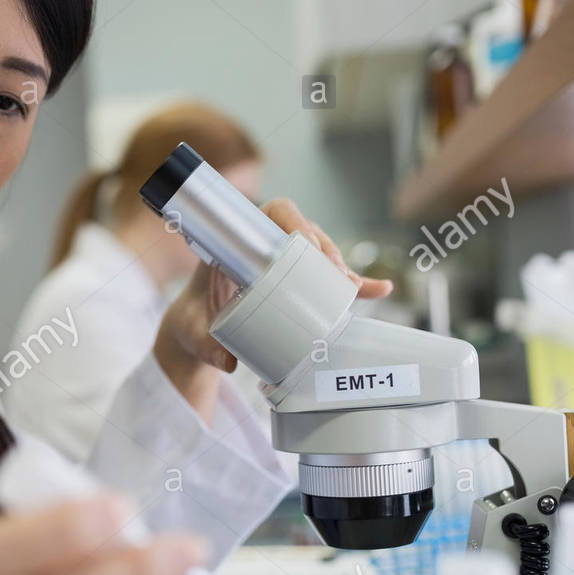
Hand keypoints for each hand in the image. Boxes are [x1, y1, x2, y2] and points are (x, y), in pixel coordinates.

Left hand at [153, 197, 393, 416]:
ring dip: (340, 267)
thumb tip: (228, 361)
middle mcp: (269, 246)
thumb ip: (204, 345)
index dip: (293, 221)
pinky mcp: (301, 284)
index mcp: (241, 242)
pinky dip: (356, 284)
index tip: (304, 243)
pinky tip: (380, 290)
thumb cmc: (193, 320)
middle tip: (334, 274)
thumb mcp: (193, 331)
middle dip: (325, 250)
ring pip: (322, 253)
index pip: (273, 213)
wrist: (200, 330)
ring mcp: (288, 264)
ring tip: (350, 288)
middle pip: (306, 232)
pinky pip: (332, 280)